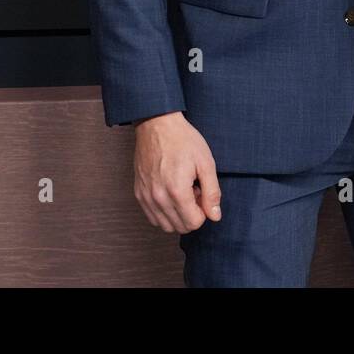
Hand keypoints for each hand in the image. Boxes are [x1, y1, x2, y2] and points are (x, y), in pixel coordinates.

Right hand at [133, 111, 221, 232]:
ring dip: (177, 215)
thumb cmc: (183, 141)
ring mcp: (146, 197)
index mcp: (177, 191)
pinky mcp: (139, 194)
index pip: (194, 223)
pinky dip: (164, 212)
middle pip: (180, 227)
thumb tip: (215, 216)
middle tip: (193, 190)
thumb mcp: (206, 163)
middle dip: (191, 213)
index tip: (202, 192)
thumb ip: (212, 192)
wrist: (157, 125)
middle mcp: (158, 198)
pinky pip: (152, 217)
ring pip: (165, 226)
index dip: (203, 211)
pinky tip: (170, 193)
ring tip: (182, 191)